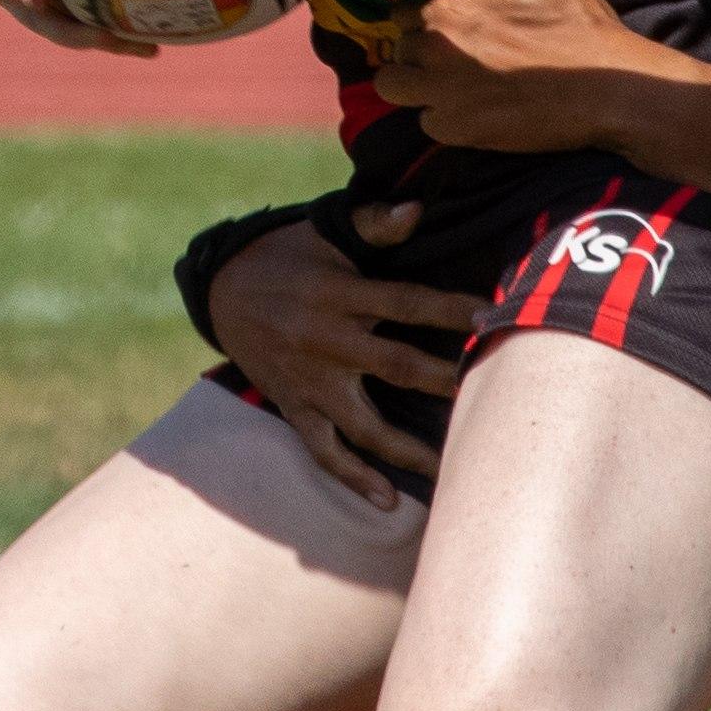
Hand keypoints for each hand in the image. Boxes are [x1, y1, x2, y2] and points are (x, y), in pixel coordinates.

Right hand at [210, 205, 481, 508]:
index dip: (448, 310)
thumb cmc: (287, 254)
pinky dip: (354, 478)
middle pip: (395, 366)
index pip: (405, 303)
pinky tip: (388, 501)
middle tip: (490, 396)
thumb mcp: (323, 230)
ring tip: (454, 467)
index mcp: (339, 295)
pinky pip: (324, 451)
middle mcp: (326, 341)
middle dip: (443, 381)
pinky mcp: (294, 407)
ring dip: (409, 449)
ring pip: (364, 424)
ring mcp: (310, 381)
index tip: (490, 318)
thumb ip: (372, 223)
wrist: (220, 289)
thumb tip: (417, 210)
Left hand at [373, 0, 684, 152]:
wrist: (607, 89)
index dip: (421, 12)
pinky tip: (469, 107)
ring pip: (392, 87)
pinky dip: (441, 115)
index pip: (401, 8)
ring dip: (412, 82)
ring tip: (443, 81)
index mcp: (448, 10)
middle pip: (396, 48)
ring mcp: (442, 96)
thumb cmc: (578, 22)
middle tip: (449, 51)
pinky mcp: (458, 133)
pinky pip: (425, 122)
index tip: (443, 19)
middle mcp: (435, 53)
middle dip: (416, 47)